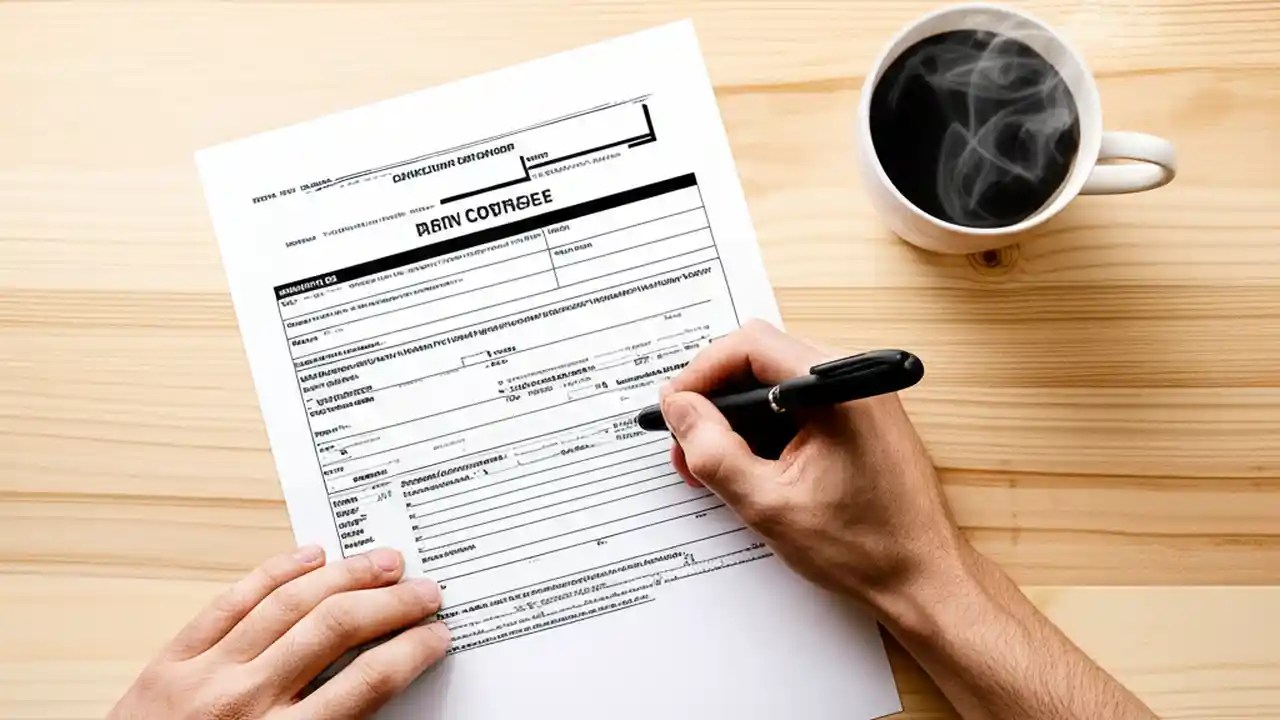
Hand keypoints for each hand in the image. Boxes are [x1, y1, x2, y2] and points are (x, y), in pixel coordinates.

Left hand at [108, 547, 448, 719]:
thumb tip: (382, 688)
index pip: (368, 683)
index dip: (412, 651)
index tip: (435, 636)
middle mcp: (246, 703)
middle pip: (337, 630)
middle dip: (392, 604)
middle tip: (424, 591)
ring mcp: (206, 675)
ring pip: (290, 603)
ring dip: (346, 576)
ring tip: (383, 562)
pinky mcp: (171, 660)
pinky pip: (231, 601)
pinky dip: (275, 573)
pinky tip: (309, 557)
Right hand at [661, 321, 966, 611]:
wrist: (923, 579)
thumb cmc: (866, 547)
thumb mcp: (769, 504)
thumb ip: (714, 452)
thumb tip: (679, 410)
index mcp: (837, 387)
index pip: (750, 346)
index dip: (700, 374)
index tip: (672, 409)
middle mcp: (851, 378)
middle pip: (759, 359)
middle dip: (714, 401)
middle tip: (686, 446)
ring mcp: (858, 396)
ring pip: (773, 383)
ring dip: (736, 419)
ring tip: (714, 467)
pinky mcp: (858, 416)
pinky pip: (796, 405)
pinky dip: (763, 429)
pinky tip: (748, 468)